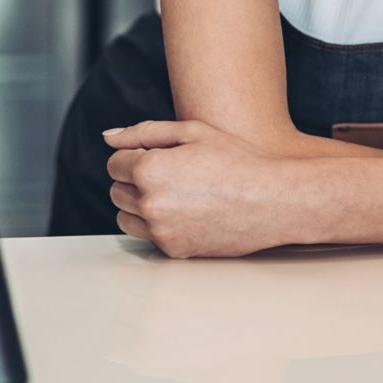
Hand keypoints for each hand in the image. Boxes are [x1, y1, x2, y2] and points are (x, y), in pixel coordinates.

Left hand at [104, 119, 303, 257]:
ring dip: (140, 205)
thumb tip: (108, 137)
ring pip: (125, 217)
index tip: (162, 157)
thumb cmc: (239, 161)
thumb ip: (145, 131)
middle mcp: (149, 202)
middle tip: (173, 175)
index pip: (114, 163)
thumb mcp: (194, 132)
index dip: (136, 156)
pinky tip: (189, 212)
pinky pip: (148, 236)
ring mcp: (160, 230)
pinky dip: (159, 225)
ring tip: (177, 194)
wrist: (274, 201)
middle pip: (116, 191)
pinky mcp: (173, 250)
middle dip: (135, 180)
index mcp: (149, 168)